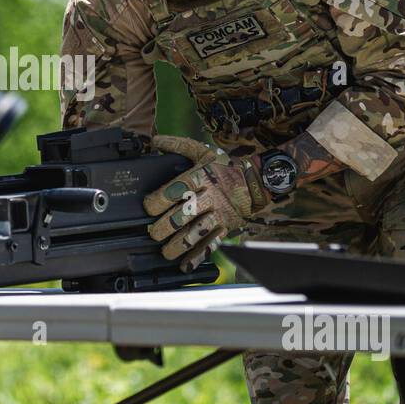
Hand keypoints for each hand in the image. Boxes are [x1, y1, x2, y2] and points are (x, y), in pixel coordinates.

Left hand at [143, 135, 265, 270]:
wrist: (256, 181)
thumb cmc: (225, 167)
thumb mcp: (203, 152)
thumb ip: (178, 146)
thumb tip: (155, 139)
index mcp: (201, 177)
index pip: (176, 189)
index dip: (158, 200)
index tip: (148, 207)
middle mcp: (209, 196)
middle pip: (183, 214)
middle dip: (164, 227)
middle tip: (152, 233)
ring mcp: (219, 214)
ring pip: (196, 233)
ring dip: (178, 245)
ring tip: (166, 252)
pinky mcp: (226, 227)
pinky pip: (211, 245)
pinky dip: (198, 257)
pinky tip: (185, 264)